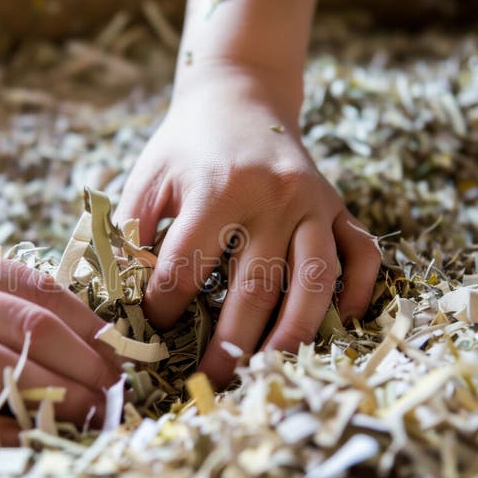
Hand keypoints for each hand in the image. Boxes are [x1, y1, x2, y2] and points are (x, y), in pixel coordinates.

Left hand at [116, 63, 380, 386]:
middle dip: (232, 344)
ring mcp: (312, 202)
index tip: (151, 332)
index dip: (163, 308)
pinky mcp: (337, 206)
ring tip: (276, 369)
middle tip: (214, 383)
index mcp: (217, 189)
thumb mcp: (147, 177)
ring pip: (315, 278)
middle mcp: (271, 197)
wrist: (241, 95)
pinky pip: (361, 252)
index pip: (185, 268)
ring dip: (298, 330)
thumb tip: (117, 299)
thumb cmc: (185, 145)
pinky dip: (358, 289)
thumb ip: (129, 233)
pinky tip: (341, 322)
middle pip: (255, 287)